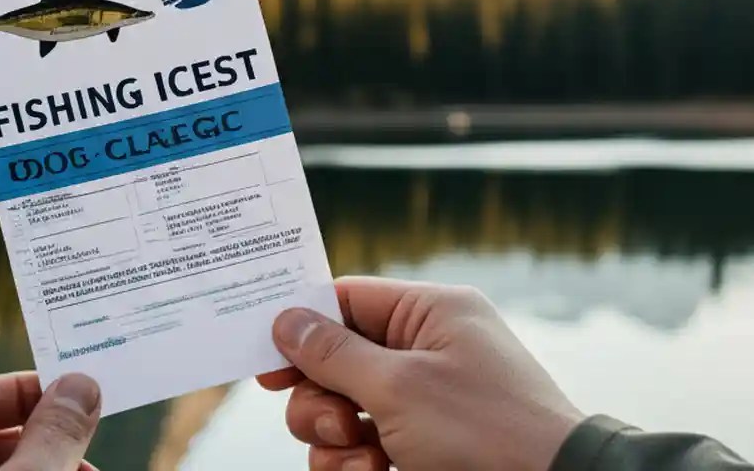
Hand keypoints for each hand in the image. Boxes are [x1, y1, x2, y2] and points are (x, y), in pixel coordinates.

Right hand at [257, 277, 583, 470]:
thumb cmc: (487, 431)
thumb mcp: (399, 387)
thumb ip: (333, 353)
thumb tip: (286, 320)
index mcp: (430, 314)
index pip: (346, 300)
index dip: (301, 328)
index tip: (265, 363)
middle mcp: (425, 351)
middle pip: (334, 361)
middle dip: (321, 400)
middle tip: (336, 425)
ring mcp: (424, 400)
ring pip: (341, 410)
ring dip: (335, 441)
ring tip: (364, 459)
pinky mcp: (423, 444)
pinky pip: (362, 445)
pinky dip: (355, 465)